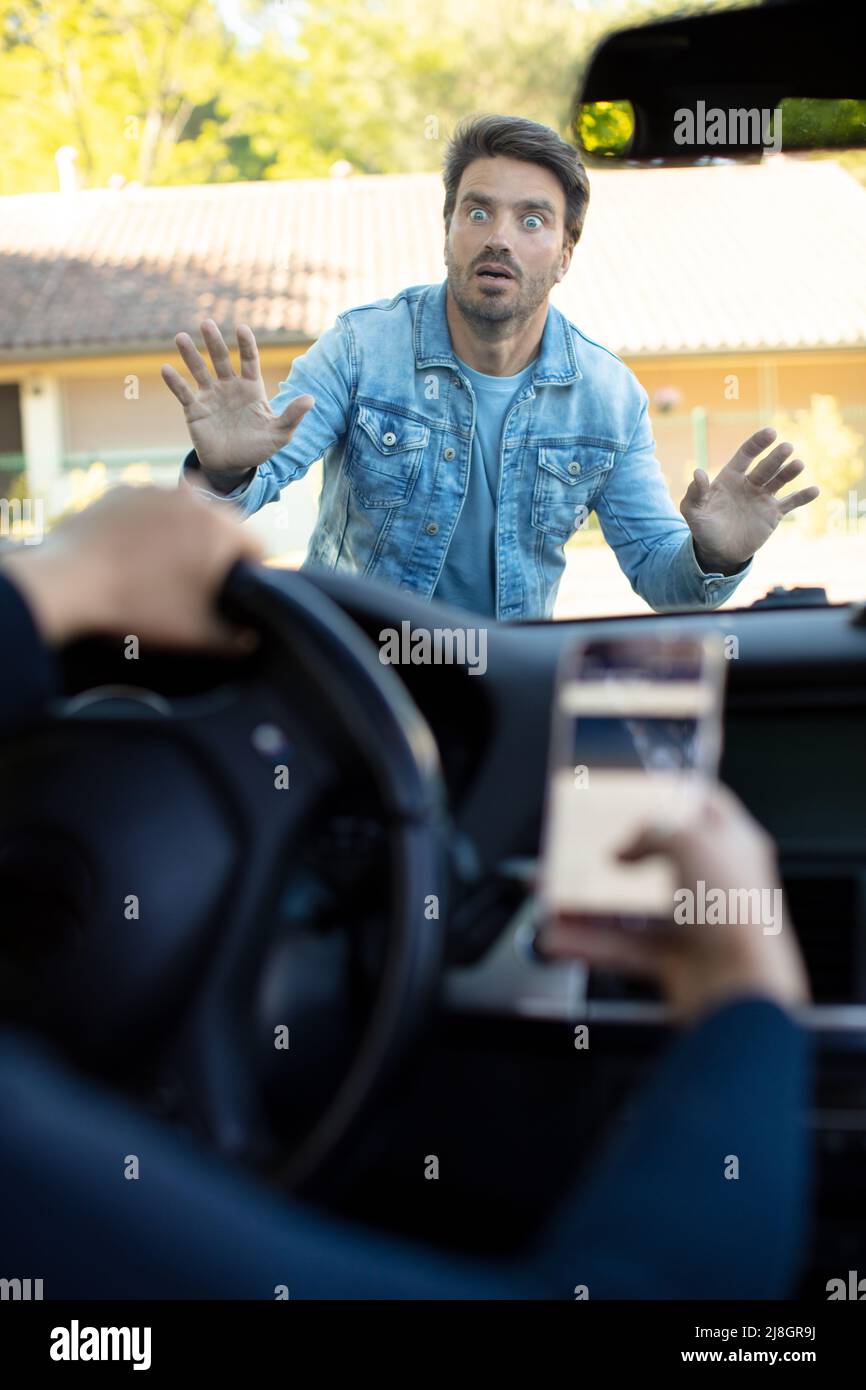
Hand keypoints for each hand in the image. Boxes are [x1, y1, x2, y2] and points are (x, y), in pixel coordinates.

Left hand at [1, 485, 263, 650]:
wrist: (67, 583)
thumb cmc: (137, 608)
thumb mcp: (195, 634)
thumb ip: (234, 639)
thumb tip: (250, 639)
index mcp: (220, 529)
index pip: (259, 546)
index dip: (255, 572)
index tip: (240, 591)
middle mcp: (194, 498)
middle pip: (225, 524)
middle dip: (220, 550)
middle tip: (201, 582)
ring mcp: (156, 490)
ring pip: (189, 510)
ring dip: (187, 533)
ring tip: (166, 567)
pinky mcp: (124, 491)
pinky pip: (152, 506)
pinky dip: (152, 525)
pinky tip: (136, 552)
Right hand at [161, 319, 314, 490]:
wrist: (233, 465)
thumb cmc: (258, 447)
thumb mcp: (279, 434)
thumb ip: (292, 416)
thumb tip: (311, 399)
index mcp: (250, 388)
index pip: (249, 360)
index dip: (246, 344)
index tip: (241, 328)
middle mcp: (229, 386)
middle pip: (221, 358)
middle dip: (214, 342)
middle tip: (207, 323)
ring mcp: (210, 396)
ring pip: (199, 370)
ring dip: (190, 354)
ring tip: (180, 337)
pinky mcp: (194, 410)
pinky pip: (183, 393)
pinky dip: (174, 382)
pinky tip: (166, 369)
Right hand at [536, 782, 809, 1022]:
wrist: (741, 993)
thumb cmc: (737, 915)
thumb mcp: (692, 846)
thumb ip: (652, 834)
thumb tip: (625, 848)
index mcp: (735, 847)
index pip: (706, 806)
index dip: (674, 793)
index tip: (639, 791)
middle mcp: (717, 884)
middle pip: (662, 858)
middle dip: (620, 852)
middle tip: (587, 845)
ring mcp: (695, 925)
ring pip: (634, 906)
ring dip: (593, 902)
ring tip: (560, 894)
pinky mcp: (674, 960)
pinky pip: (623, 946)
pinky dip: (590, 942)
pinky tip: (561, 935)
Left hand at [679, 427, 818, 573]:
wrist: (718, 551)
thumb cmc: (704, 528)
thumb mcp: (693, 512)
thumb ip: (695, 493)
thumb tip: (698, 473)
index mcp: (731, 477)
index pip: (746, 454)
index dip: (757, 443)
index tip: (770, 433)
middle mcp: (750, 483)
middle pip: (766, 467)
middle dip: (776, 457)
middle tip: (786, 447)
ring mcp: (763, 497)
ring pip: (780, 481)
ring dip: (790, 472)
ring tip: (798, 464)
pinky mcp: (773, 513)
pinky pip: (791, 503)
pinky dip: (803, 497)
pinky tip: (815, 490)